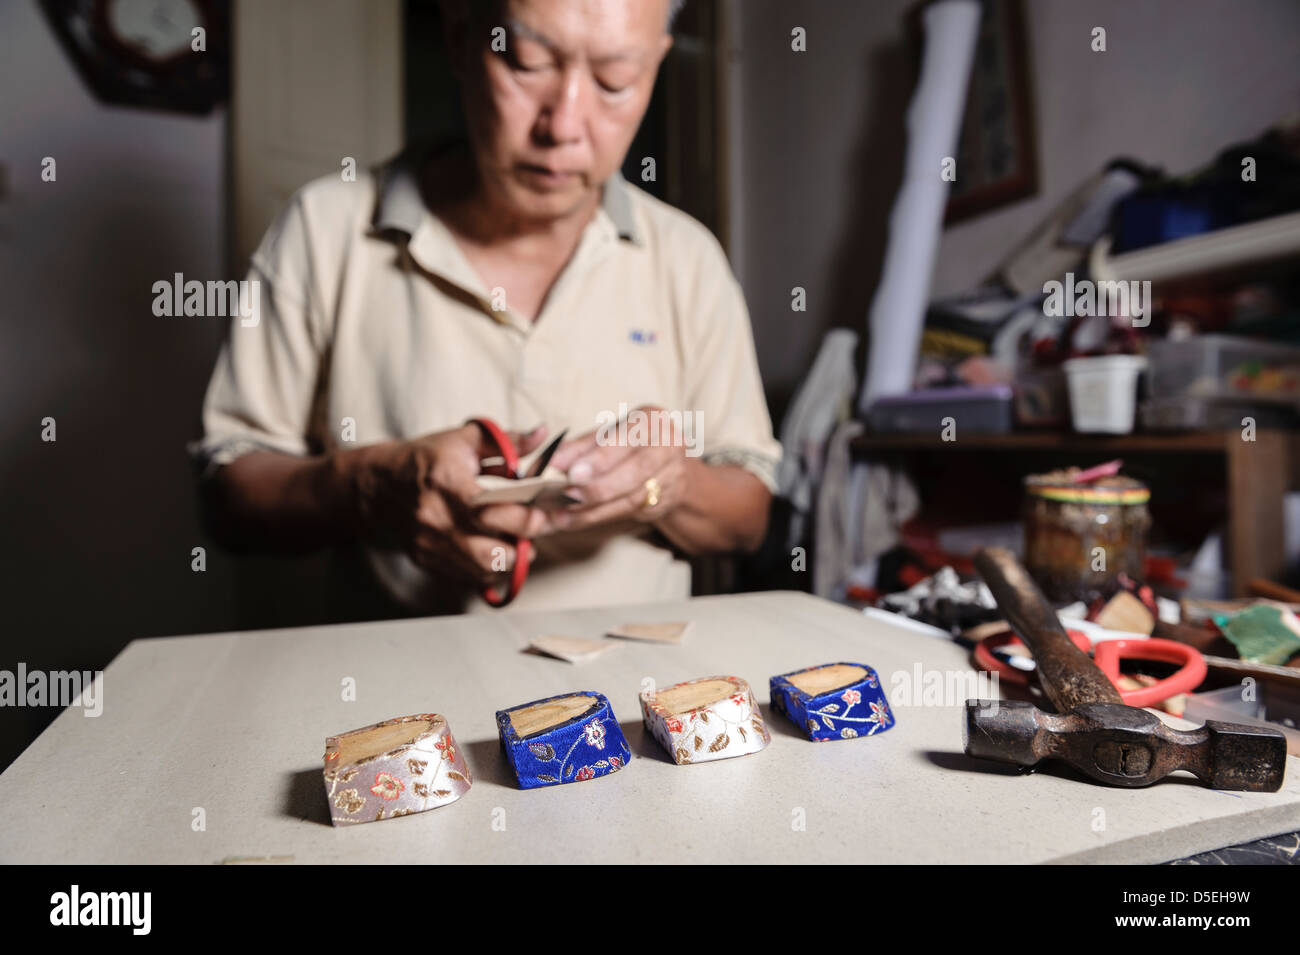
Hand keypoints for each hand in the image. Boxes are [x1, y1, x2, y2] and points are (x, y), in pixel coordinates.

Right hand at [351, 422, 550, 584]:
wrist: (378, 485)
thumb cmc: (426, 459)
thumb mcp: (463, 441)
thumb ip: (507, 440)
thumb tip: (542, 434)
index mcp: (446, 482)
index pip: (492, 512)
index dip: (525, 518)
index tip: (541, 514)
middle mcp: (435, 518)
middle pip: (491, 551)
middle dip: (522, 544)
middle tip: (533, 531)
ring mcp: (429, 543)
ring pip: (482, 569)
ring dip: (508, 560)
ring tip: (516, 542)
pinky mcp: (426, 559)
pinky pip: (468, 576)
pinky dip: (489, 568)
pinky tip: (495, 550)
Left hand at [542, 405, 690, 534]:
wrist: (666, 464)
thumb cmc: (628, 444)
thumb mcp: (604, 437)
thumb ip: (577, 449)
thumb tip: (549, 462)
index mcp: (651, 420)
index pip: (626, 439)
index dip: (600, 458)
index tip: (572, 472)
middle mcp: (668, 445)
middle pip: (636, 471)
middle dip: (598, 487)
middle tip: (567, 495)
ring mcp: (672, 475)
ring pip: (633, 497)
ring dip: (594, 509)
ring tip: (563, 514)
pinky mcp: (667, 501)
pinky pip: (630, 512)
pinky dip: (600, 517)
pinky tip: (576, 520)